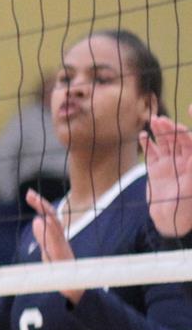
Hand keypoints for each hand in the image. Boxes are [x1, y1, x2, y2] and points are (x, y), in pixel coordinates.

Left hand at [26, 189, 82, 303]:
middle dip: (43, 206)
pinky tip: (47, 226)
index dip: (41, 205)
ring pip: (57, 232)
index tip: (29, 193)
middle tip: (30, 194)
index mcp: (56, 238)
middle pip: (53, 220)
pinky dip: (54, 238)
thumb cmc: (61, 269)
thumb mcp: (48, 250)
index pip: (49, 217)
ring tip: (39, 206)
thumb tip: (37, 220)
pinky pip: (59, 248)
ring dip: (49, 218)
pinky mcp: (64, 263)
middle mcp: (61, 242)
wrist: (75, 289)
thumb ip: (43, 236)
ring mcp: (63, 252)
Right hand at [144, 113, 191, 238]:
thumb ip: (191, 166)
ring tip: (153, 122)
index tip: (190, 108)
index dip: (191, 124)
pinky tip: (143, 137)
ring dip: (160, 132)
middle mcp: (184, 160)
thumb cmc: (187, 204)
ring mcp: (170, 164)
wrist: (170, 221)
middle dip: (171, 128)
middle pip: (179, 138)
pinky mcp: (156, 170)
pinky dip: (147, 144)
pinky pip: (152, 153)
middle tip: (160, 120)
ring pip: (165, 143)